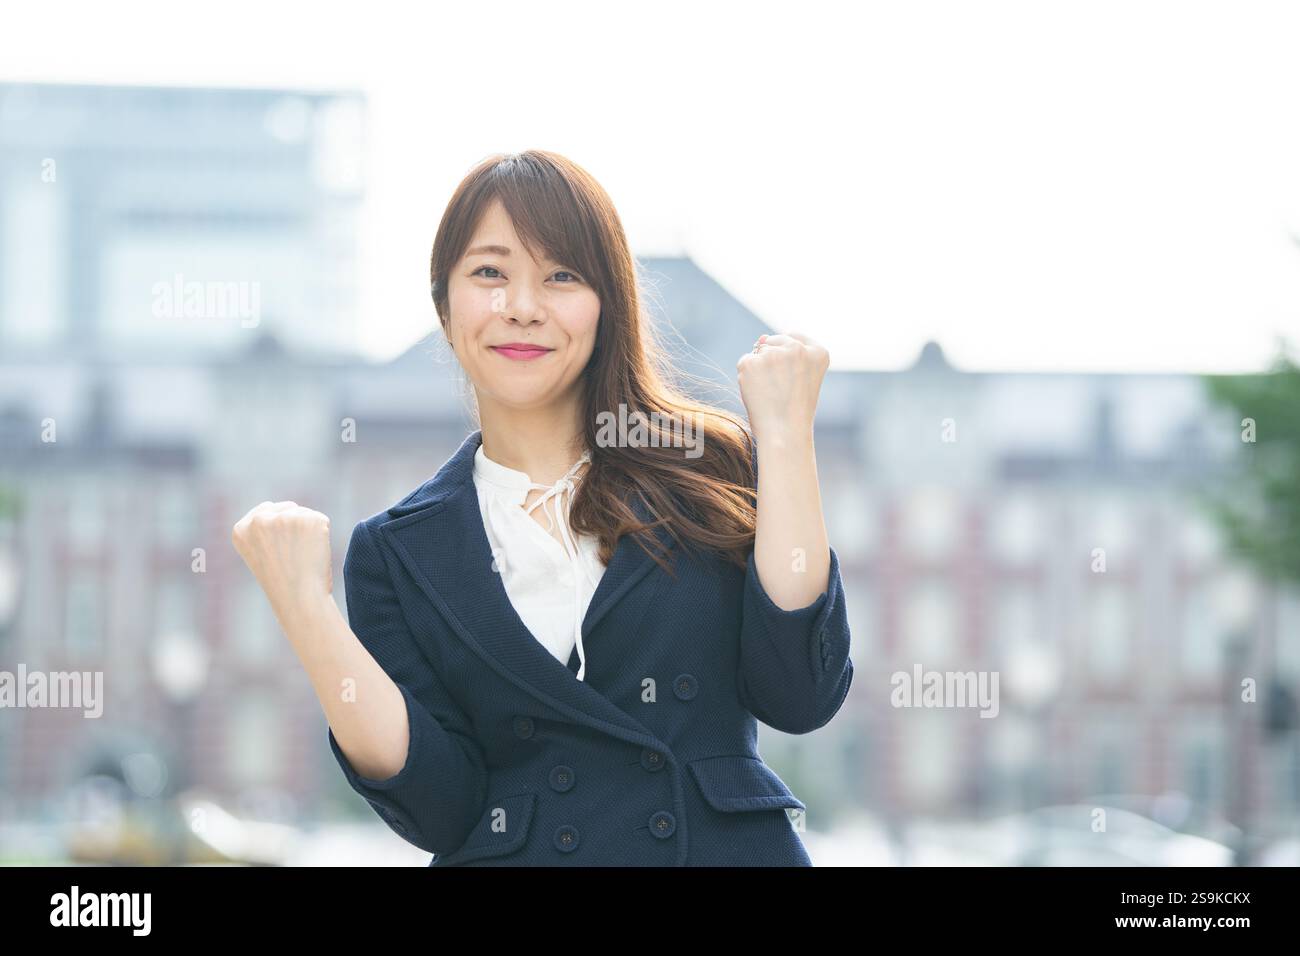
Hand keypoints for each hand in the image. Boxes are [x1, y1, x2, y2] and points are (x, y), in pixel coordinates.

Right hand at [231, 501, 333, 622]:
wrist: (299, 599)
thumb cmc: (282, 583)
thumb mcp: (259, 555)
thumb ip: (264, 531)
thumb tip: (284, 509)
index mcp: (240, 530)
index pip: (265, 510)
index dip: (279, 529)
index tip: (280, 549)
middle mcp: (259, 521)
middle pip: (287, 508)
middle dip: (295, 526)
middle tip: (294, 556)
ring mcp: (284, 518)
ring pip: (304, 514)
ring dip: (308, 532)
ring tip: (303, 557)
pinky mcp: (308, 519)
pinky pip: (321, 520)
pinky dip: (322, 535)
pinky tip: (314, 553)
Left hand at [736, 331, 829, 442]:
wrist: (784, 433)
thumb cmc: (795, 410)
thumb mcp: (803, 377)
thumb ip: (788, 353)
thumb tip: (760, 338)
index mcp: (819, 352)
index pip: (794, 336)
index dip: (787, 357)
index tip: (791, 378)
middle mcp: (798, 349)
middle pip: (774, 341)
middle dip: (772, 361)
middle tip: (780, 389)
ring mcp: (774, 354)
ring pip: (758, 351)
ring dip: (759, 368)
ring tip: (770, 392)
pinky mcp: (752, 362)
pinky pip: (745, 362)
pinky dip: (746, 376)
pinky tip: (758, 392)